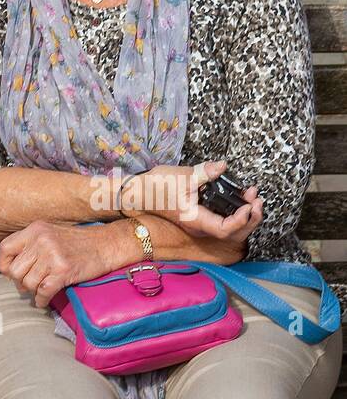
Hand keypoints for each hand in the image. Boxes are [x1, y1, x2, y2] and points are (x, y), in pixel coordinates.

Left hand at [0, 219, 132, 306]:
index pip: (5, 249)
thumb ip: (30, 246)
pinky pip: (43, 291)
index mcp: (35, 230)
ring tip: (40, 288)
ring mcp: (52, 255)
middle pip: (14, 271)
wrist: (107, 245)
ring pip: (28, 283)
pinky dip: (41, 300)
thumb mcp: (50, 234)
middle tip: (28, 284)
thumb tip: (10, 269)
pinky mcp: (64, 270)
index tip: (10, 273)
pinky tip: (44, 299)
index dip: (4, 265)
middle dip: (19, 282)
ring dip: (33, 291)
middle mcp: (41, 240)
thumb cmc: (79, 242)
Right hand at [123, 160, 263, 240]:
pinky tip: (240, 196)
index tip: (249, 204)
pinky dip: (234, 209)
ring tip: (252, 196)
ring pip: (229, 225)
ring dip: (244, 213)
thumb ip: (205, 172)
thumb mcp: (182, 176)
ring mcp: (200, 221)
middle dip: (250, 217)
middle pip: (232, 232)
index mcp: (196, 219)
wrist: (139, 192)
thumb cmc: (157, 187)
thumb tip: (222, 166)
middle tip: (257, 199)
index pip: (225, 229)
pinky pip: (222, 217)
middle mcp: (200, 224)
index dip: (241, 220)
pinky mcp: (200, 214)